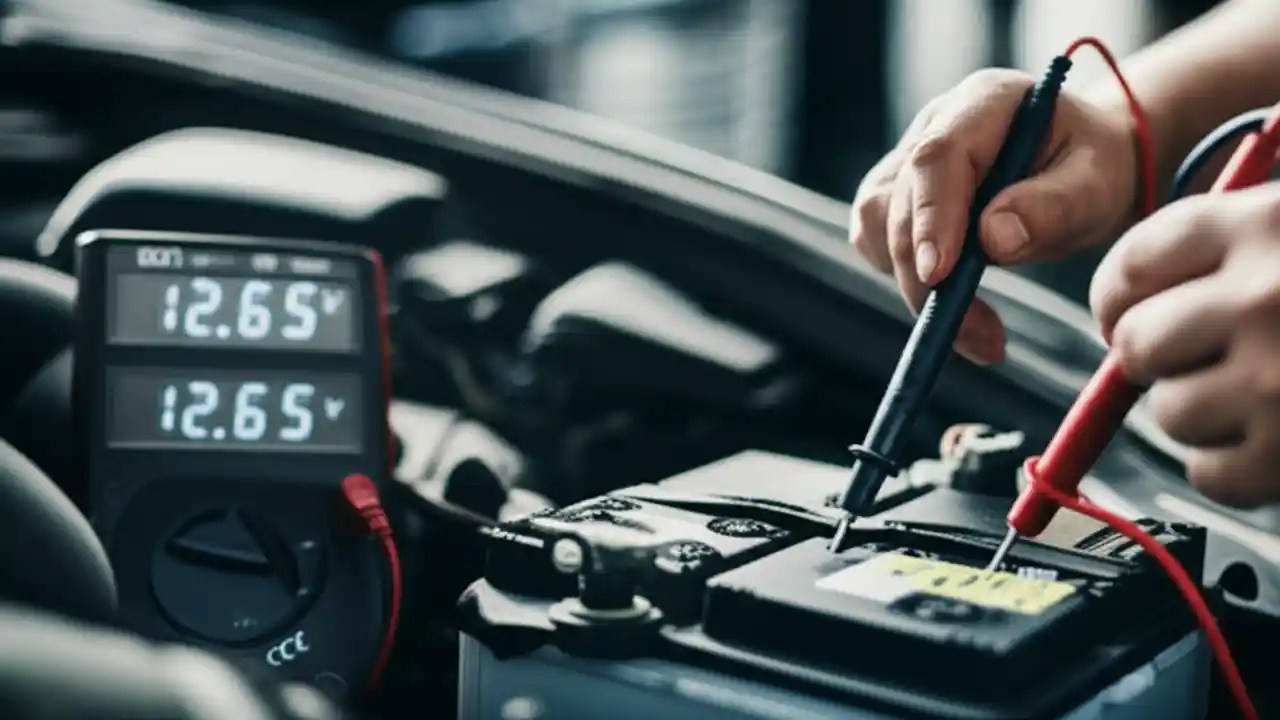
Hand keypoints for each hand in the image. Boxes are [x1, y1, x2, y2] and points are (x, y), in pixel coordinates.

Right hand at [850, 69, 1137, 363]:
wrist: (1081, 171)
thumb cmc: (1092, 170)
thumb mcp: (1096, 185)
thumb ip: (1052, 206)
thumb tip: (995, 239)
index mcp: (986, 102)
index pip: (937, 156)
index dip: (931, 217)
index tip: (940, 276)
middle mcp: (935, 124)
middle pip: (898, 198)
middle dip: (926, 274)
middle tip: (978, 335)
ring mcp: (907, 159)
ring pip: (876, 222)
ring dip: (912, 284)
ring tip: (976, 330)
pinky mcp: (894, 197)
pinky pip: (875, 241)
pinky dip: (905, 281)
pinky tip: (953, 305)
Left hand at [1091, 184, 1279, 507]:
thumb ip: (1231, 246)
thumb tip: (1130, 304)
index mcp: (1263, 224)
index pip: (1132, 264)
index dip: (1118, 297)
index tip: (1129, 311)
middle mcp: (1263, 296)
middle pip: (1135, 343)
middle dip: (1157, 358)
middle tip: (1205, 357)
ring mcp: (1277, 378)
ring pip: (1167, 411)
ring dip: (1198, 411)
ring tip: (1259, 393)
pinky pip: (1209, 472)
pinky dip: (1229, 466)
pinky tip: (1267, 437)